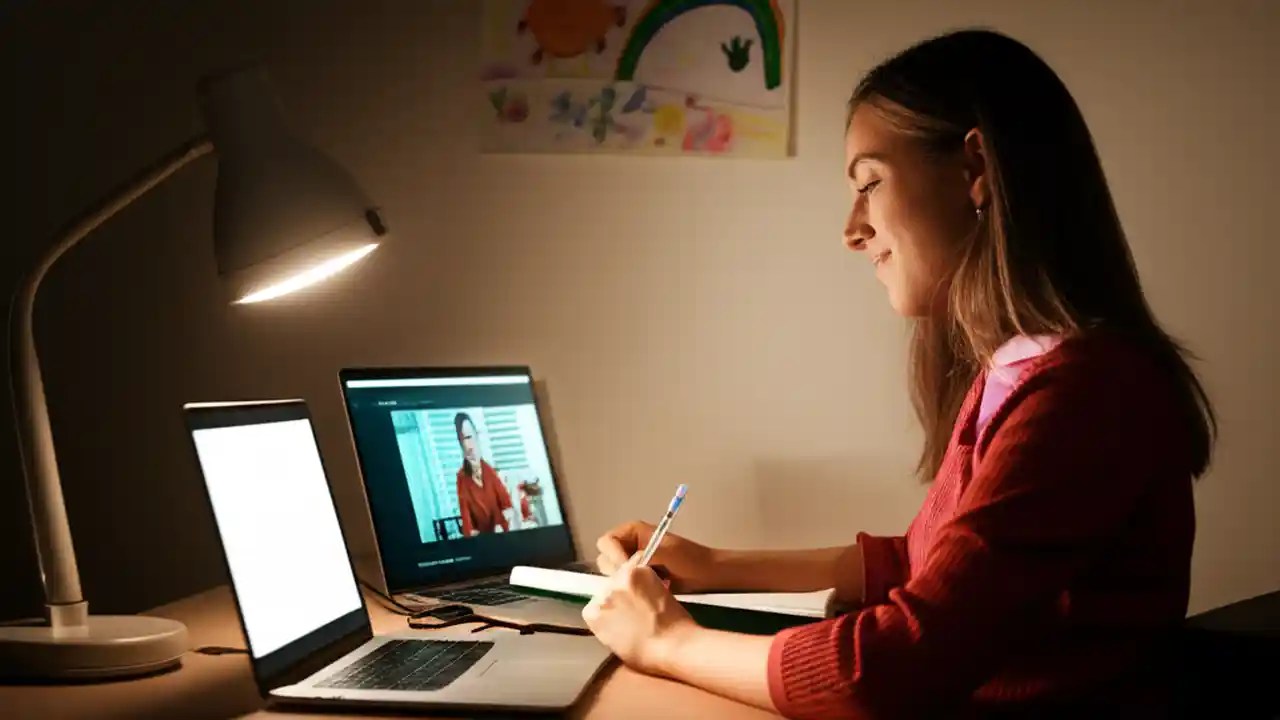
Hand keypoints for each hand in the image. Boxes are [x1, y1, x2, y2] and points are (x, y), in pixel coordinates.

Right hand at [582, 555, 696, 676]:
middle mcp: (601, 595)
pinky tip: (655, 584)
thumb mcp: (615, 644)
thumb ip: (608, 625)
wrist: (672, 645)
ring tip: (648, 595)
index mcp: (591, 615)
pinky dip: (646, 571)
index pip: (596, 603)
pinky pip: (637, 562)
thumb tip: (614, 615)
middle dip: (621, 593)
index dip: (612, 607)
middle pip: (608, 586)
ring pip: (622, 573)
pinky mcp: (637, 571)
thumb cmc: (646, 654)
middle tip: (637, 604)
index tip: (623, 613)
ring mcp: (618, 581)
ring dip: (632, 581)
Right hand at [595, 520, 718, 591]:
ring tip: (645, 584)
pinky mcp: (636, 580)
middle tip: (638, 578)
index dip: (614, 555)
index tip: (627, 568)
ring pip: (613, 575)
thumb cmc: (689, 559)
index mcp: (632, 532)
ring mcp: (631, 564)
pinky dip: (631, 590)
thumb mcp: (665, 552)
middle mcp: (628, 546)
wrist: (706, 575)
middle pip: (606, 559)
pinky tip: (645, 593)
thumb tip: (623, 566)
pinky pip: (623, 586)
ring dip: (626, 581)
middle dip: (619, 570)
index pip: (606, 542)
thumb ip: (642, 556)